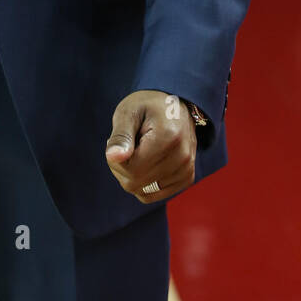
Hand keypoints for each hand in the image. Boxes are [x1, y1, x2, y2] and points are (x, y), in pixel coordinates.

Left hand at [105, 89, 196, 204]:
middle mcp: (182, 157)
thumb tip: (113, 157)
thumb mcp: (128, 112)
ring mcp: (187, 170)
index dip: (116, 159)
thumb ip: (120, 136)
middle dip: (122, 168)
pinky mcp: (187, 179)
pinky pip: (154, 195)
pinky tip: (148, 162)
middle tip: (128, 145)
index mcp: (168, 138)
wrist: (175, 105)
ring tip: (140, 151)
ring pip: (143, 192)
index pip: (131, 169)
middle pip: (135, 183)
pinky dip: (144, 182)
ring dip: (133, 175)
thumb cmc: (147, 106)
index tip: (120, 140)